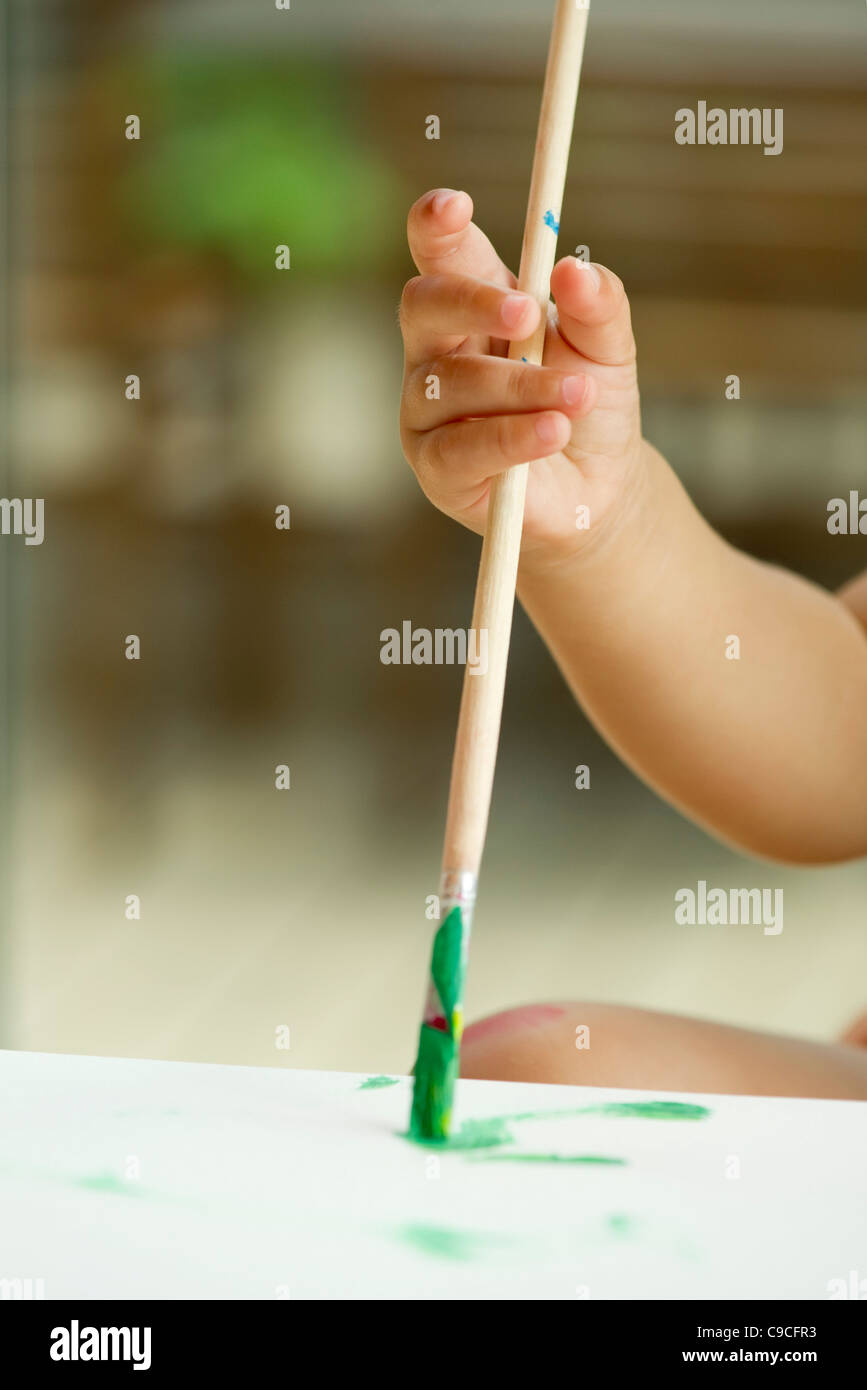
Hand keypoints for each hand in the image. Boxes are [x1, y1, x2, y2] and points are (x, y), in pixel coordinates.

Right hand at [399, 188, 644, 567]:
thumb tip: (575, 270)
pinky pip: (463, 447)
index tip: (455, 205)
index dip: (435, 225)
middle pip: (424, 304)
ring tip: (578, 398)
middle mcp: (436, 351)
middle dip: (472, 302)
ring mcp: (426, 410)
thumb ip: (599, 306)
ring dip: (522, 387)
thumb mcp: (609, 348)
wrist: (598, 489)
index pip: (440, 253)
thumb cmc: (589, 407)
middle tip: (529, 313)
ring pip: (454, 382)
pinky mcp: (436, 468)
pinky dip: (512, 437)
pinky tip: (553, 433)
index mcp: (472, 306)